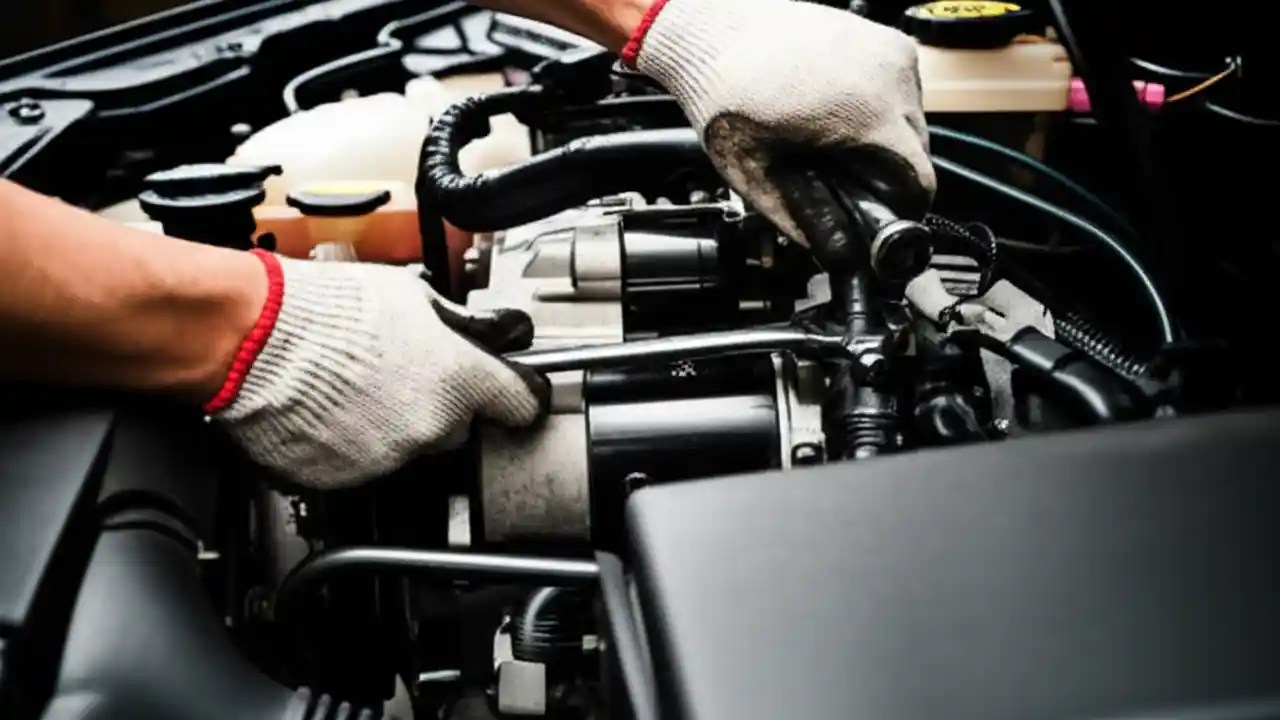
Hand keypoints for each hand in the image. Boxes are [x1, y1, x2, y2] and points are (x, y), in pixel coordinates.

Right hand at [205, 251, 548, 488]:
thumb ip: (463, 325)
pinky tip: (333, 410)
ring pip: (411, 447)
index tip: (517, 391)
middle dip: (441, 404)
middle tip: (403, 372)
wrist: (252, 340)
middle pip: (460, 427)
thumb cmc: (326, 310)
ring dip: (395, 424)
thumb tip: (498, 332)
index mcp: (459, 381)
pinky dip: (355, 445)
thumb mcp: (412, 297)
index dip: (520, 394)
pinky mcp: (345, 480)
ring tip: (357, 386)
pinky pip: (365, 466)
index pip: (522, 405)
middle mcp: (431, 428)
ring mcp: (388, 460)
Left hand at [627, 0, 935, 266]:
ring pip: (912, 122)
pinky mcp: (887, 39)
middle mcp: (891, 77)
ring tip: (832, 138)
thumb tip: (835, 253)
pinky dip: (877, 109)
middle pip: (916, 153)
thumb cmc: (726, 90)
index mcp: (866, 113)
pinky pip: (901, 92)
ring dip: (881, 141)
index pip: (917, 182)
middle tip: (840, 179)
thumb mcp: (758, 175)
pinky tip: (836, 111)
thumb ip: (803, 222)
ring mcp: (891, 52)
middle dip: (884, 176)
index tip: (876, 218)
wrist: (715, 32)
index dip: (896, 211)